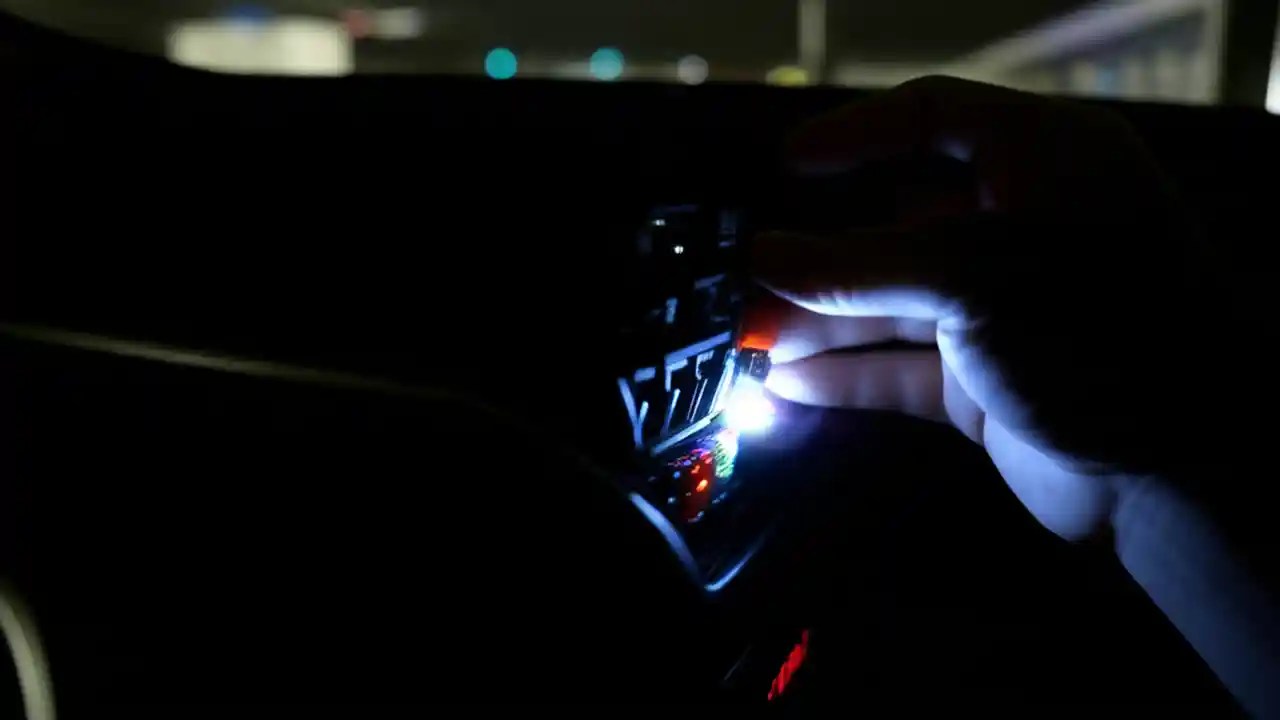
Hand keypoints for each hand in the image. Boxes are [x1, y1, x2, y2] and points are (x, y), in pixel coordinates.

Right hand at [753, 77, 1216, 539]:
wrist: (1178, 476)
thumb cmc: (1100, 338)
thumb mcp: (972, 278)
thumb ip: (860, 270)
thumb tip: (761, 260)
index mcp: (1043, 166)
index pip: (936, 120)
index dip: (858, 134)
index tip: (788, 163)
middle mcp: (1022, 229)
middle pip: (895, 224)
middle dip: (818, 256)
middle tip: (743, 276)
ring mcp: (1003, 310)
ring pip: (890, 303)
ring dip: (819, 321)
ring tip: (744, 338)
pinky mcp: (985, 380)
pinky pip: (899, 367)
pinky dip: (846, 374)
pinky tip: (787, 384)